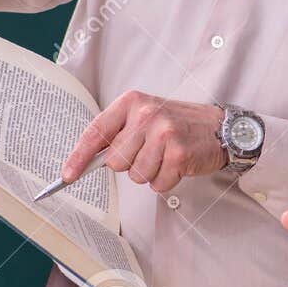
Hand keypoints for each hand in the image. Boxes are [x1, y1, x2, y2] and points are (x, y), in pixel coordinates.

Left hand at [60, 92, 226, 194]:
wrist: (220, 126)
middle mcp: (146, 114)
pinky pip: (157, 184)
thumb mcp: (146, 115)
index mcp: (132, 101)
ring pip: (136, 176)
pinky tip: (177, 164)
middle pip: (116, 162)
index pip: (96, 132)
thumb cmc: (178, 123)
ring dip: (150, 173)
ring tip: (166, 156)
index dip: (78, 156)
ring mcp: (163, 133)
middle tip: (150, 151)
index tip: (67, 175)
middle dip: (130, 164)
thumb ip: (119, 132)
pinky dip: (167, 181)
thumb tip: (88, 160)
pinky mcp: (179, 153)